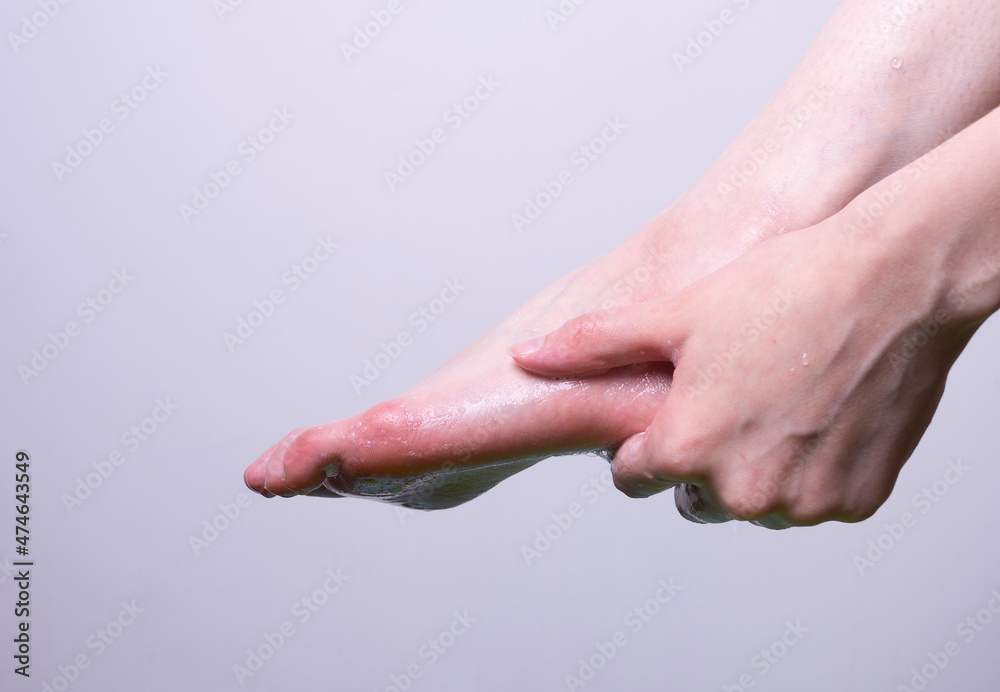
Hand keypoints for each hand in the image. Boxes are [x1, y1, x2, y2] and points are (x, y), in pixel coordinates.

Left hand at [509, 215, 969, 527]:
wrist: (895, 281)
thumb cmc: (786, 288)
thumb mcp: (674, 313)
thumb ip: (592, 347)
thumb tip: (526, 358)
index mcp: (688, 447)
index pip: (630, 476)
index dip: (641, 439)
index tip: (668, 408)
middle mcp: (744, 490)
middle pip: (692, 495)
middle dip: (698, 457)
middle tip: (728, 396)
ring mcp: (804, 502)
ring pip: (752, 503)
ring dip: (754, 469)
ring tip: (774, 403)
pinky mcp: (855, 501)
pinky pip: (811, 502)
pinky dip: (810, 472)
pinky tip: (817, 418)